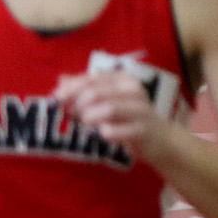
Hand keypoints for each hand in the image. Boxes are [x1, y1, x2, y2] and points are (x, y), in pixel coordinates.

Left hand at [54, 72, 173, 162]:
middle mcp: (134, 91)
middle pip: (96, 93)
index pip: (91, 79)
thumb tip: (62, 79)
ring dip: (90, 118)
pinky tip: (104, 135)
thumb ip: (87, 88)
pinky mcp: (143, 130)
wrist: (161, 138)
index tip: (55, 99)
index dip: (70, 88)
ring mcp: (141, 110)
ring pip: (108, 109)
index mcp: (124, 79)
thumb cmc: (130, 117)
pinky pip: (114, 131)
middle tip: (72, 115)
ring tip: (85, 124)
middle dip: (78, 105)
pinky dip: (103, 133)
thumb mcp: (110, 99)